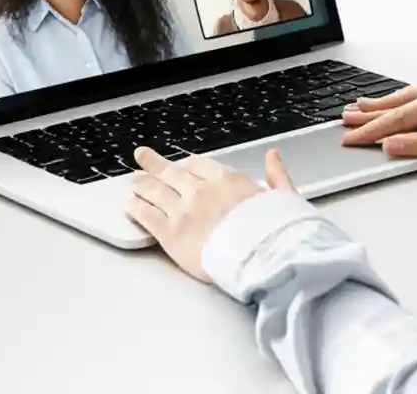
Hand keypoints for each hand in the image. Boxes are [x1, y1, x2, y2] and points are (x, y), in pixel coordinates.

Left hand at [126, 147, 295, 282]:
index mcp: (228, 181)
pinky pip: (147, 215)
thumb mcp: (285, 197)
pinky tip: (131, 205)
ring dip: (142, 184)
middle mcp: (202, 191)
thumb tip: (273, 155)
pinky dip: (136, 208)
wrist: (264, 260)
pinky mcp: (171, 234)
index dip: (187, 166)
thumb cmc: (277, 233)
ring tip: (134, 182)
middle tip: (142, 157)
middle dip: (154, 163)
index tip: (182, 165)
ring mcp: (184, 211)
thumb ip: (277, 175)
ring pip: (154, 190)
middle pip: (171, 172)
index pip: (198, 165)